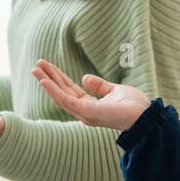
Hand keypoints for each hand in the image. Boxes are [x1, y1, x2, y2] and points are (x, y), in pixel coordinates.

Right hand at [31, 59, 149, 130]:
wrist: (144, 115)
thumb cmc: (134, 106)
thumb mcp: (114, 91)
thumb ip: (99, 86)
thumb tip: (84, 78)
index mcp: (90, 106)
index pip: (69, 90)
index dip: (58, 78)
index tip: (47, 66)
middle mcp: (84, 112)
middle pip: (61, 92)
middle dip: (48, 78)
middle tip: (36, 65)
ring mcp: (84, 113)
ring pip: (60, 96)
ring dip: (46, 82)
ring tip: (35, 69)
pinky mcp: (86, 112)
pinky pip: (65, 100)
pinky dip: (53, 90)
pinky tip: (44, 80)